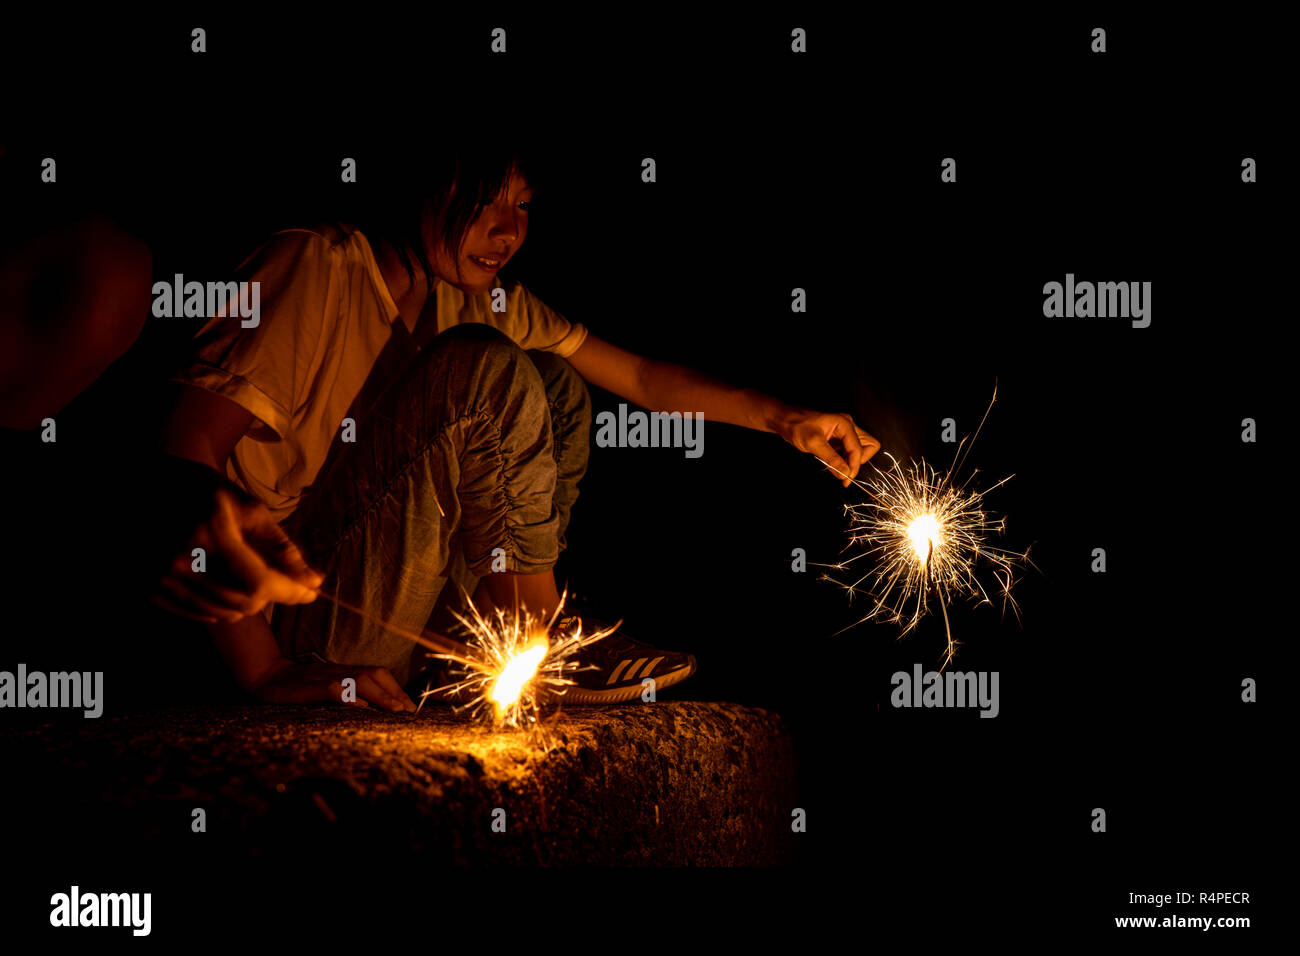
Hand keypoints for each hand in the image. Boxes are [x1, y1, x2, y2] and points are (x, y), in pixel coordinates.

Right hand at [152, 486, 322, 622]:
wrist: (148, 484)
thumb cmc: (208, 492)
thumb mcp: (250, 509)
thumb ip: (281, 547)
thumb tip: (312, 581)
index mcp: (210, 530)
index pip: (260, 579)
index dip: (290, 591)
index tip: (312, 593)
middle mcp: (182, 557)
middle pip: (242, 601)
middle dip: (272, 596)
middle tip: (288, 586)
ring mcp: (161, 576)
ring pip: (222, 612)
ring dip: (249, 604)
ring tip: (259, 586)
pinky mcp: (148, 588)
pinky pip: (198, 613)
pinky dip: (221, 609)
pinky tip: (231, 593)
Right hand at [253, 660, 416, 711]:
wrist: (264, 677)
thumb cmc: (295, 687)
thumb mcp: (323, 688)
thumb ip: (344, 694)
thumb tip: (368, 706)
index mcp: (344, 673)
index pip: (377, 674)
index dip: (395, 688)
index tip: (410, 705)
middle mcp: (339, 672)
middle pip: (374, 675)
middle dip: (395, 692)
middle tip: (408, 710)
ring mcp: (324, 677)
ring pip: (359, 680)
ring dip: (380, 695)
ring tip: (394, 708)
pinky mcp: (308, 686)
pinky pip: (332, 689)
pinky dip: (348, 695)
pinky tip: (360, 706)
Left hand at [776, 409, 880, 486]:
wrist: (785, 420)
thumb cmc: (797, 426)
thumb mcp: (813, 443)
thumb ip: (831, 459)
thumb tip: (845, 474)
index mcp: (845, 423)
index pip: (859, 449)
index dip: (854, 466)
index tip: (846, 479)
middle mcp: (848, 426)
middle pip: (868, 445)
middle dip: (859, 460)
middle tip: (845, 470)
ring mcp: (844, 431)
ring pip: (860, 448)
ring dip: (851, 461)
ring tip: (837, 468)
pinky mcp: (839, 437)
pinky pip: (849, 450)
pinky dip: (844, 459)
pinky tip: (832, 464)